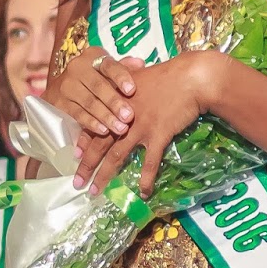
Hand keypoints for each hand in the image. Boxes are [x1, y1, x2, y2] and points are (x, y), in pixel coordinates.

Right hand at [49, 45, 143, 144]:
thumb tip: (140, 64)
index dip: (121, 77)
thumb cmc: (95, 77)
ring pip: (88, 102)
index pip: (109, 65)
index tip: (132, 90)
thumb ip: (124, 68)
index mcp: (93, 57)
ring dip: (106, 116)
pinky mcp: (58, 101)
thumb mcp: (108, 70)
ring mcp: (66, 85)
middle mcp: (77, 68)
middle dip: (114, 102)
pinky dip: (91, 123)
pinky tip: (103, 130)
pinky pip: (77, 114)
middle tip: (128, 117)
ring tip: (120, 128)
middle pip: (98, 85)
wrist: (63, 85)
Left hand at [74, 53, 218, 194]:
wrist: (190, 78)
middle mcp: (122, 117)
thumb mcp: (137, 74)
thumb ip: (123, 83)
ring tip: (95, 192)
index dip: (83, 142)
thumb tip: (117, 90)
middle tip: (77, 183)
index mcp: (115, 102)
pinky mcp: (158, 135)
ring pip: (117, 156)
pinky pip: (150, 162)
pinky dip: (146, 178)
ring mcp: (139, 128)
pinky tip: (143, 193)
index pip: (93, 125)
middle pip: (99, 144)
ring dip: (105, 175)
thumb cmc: (166, 75)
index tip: (75, 156)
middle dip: (87, 166)